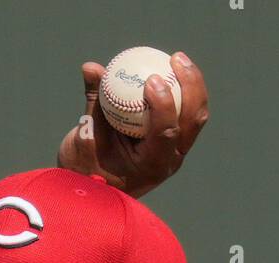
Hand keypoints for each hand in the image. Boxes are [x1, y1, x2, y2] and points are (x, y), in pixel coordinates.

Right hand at [56, 54, 209, 199]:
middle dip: (191, 86)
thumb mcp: (84, 136)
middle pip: (192, 120)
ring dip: (193, 85)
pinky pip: (184, 112)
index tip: (150, 80)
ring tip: (178, 58)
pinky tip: (170, 65)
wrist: (94, 187)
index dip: (163, 104)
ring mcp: (174, 150)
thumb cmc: (85, 167)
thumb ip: (93, 101)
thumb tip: (90, 67)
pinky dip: (180, 89)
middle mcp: (169, 159)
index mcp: (151, 165)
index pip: (166, 132)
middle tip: (176, 60)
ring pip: (194, 115)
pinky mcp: (173, 141)